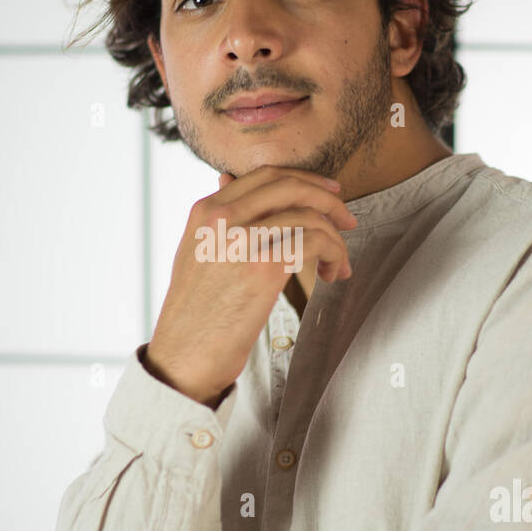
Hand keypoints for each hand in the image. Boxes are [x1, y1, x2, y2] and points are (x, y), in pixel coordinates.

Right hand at [143, 165, 356, 406]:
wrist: (183, 355)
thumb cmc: (194, 312)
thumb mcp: (195, 251)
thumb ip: (216, 216)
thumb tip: (227, 178)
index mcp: (205, 210)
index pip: (265, 175)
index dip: (304, 180)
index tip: (328, 193)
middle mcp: (221, 217)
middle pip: (291, 187)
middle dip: (329, 200)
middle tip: (347, 221)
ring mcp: (241, 239)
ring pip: (308, 216)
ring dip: (335, 240)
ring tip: (337, 264)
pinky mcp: (263, 267)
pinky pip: (314, 242)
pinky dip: (333, 254)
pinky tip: (330, 273)